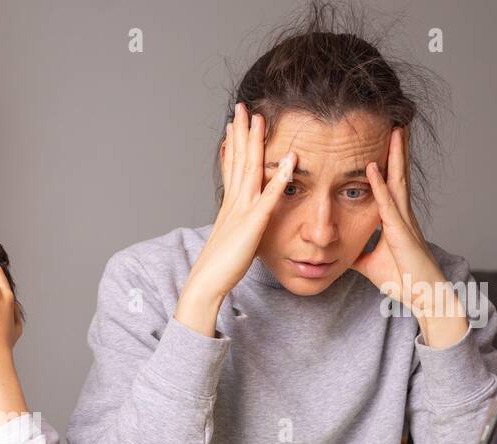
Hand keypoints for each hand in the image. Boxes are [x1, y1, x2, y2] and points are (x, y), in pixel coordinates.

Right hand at [176, 102, 295, 335]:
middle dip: (240, 132)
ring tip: (259, 118)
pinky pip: (269, 196)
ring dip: (254, 143)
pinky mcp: (253, 223)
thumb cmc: (220, 267)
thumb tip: (243, 218)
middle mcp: (234, 202)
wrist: (206, 282)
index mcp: (230, 206)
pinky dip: (279, 176)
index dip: (234, 144)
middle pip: (237, 160)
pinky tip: (290, 158)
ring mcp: (242, 210)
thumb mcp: (232, 240)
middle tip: (242, 107)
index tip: (236, 124)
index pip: (232, 167)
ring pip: (250, 169)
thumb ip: (239, 225)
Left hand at [351, 126, 466, 347]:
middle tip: (394, 120)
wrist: (424, 296)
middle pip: (397, 174)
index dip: (386, 162)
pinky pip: (388, 204)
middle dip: (396, 148)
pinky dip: (380, 185)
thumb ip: (358, 252)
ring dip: (394, 155)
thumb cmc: (403, 280)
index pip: (389, 184)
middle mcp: (402, 214)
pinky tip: (373, 168)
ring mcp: (403, 221)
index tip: (381, 141)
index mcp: (395, 219)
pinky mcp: (401, 232)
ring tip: (393, 130)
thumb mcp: (370, 263)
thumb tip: (340, 250)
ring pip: (397, 181)